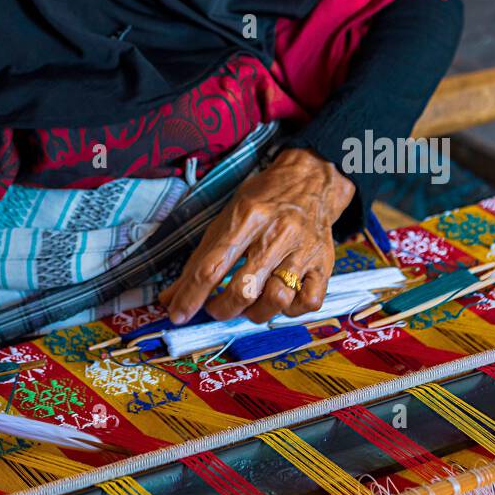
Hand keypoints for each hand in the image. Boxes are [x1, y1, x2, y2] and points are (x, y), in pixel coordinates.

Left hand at [160, 147, 355, 325]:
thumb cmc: (263, 200)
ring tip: (248, 305)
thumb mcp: (227, 217)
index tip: (178, 314)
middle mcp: (278, 233)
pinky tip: (280, 300)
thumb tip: (170, 298)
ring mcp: (303, 250)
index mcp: (248, 216)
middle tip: (216, 308)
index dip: (191, 295)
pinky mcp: (324, 264)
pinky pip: (309, 302)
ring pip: (277, 299)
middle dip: (222, 309)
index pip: (212, 265)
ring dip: (255, 313)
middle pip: (244, 288)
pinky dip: (291, 311)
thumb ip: (199, 258)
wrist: (310, 180)